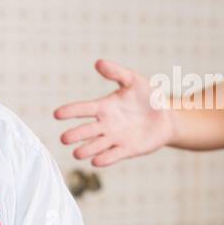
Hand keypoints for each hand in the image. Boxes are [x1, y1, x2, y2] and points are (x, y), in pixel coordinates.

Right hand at [53, 59, 174, 166]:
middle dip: (75, 135)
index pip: (83, 109)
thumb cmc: (148, 96)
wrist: (167, 116)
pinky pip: (113, 155)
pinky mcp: (126, 150)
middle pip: (86, 131)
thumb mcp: (134, 81)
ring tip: (78, 153)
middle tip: (64, 139)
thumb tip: (98, 62)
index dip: (70, 111)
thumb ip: (117, 73)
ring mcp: (115, 138)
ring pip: (96, 145)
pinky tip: (96, 161)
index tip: (56, 114)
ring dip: (86, 150)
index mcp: (104, 107)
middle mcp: (105, 124)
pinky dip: (104, 158)